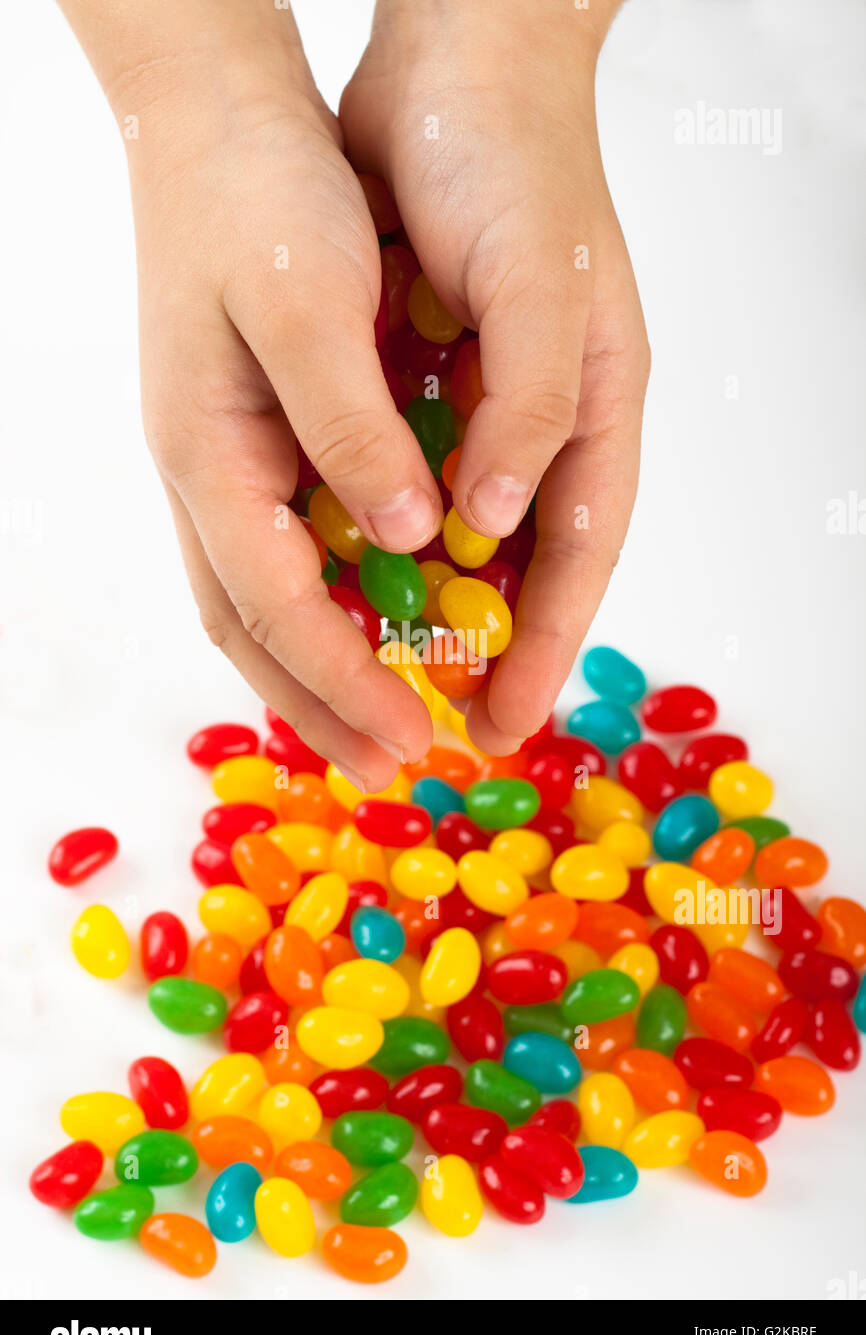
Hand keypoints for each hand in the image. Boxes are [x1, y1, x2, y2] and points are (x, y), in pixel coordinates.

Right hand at [58, 1, 443, 788]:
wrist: (214, 110)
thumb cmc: (254, 191)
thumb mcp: (304, 298)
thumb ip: (346, 424)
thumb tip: (404, 532)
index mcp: (207, 455)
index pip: (279, 607)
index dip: (346, 683)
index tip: (411, 741)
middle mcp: (205, 475)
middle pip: (255, 627)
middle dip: (322, 707)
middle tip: (389, 770)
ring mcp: (221, 461)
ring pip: (264, 599)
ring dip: (320, 671)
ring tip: (377, 726)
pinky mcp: (251, 439)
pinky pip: (283, 551)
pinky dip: (325, 608)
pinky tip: (370, 626)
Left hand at [341, 0, 649, 752]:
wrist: (451, 55)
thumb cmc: (515, 160)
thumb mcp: (539, 287)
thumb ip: (528, 412)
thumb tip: (489, 526)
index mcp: (595, 411)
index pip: (576, 557)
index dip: (547, 647)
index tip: (507, 722)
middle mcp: (538, 422)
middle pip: (517, 565)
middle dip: (483, 648)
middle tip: (440, 727)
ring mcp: (477, 403)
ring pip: (455, 536)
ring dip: (424, 606)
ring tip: (385, 677)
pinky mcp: (420, 380)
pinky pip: (401, 481)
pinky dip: (376, 535)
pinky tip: (343, 578)